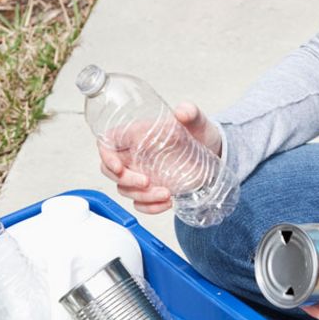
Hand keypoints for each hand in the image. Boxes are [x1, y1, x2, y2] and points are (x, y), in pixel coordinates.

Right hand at [98, 102, 222, 214]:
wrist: (213, 153)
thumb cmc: (198, 133)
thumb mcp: (196, 120)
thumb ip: (190, 113)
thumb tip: (183, 111)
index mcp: (137, 134)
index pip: (107, 143)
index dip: (105, 156)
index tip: (118, 167)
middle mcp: (134, 155)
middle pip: (110, 171)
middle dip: (125, 180)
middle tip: (147, 182)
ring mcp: (141, 173)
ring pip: (125, 190)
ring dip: (143, 196)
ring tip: (167, 193)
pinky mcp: (152, 190)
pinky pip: (140, 205)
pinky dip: (151, 208)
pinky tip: (168, 203)